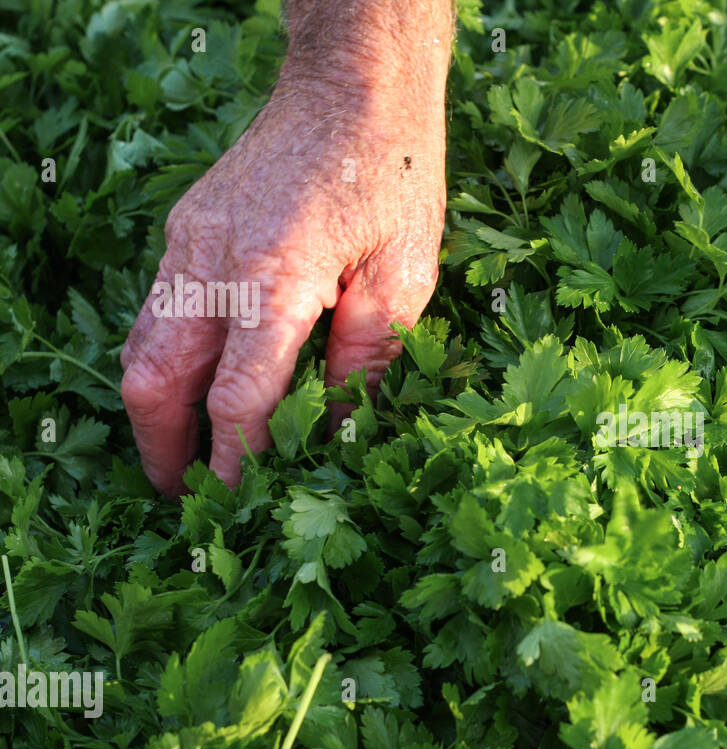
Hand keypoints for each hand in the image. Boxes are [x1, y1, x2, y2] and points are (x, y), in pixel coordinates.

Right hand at [121, 70, 446, 496]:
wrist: (352, 86)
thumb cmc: (392, 176)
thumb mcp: (405, 276)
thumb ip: (367, 358)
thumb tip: (340, 429)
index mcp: (274, 282)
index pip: (236, 399)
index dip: (235, 461)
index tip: (237, 505)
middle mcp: (213, 264)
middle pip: (155, 378)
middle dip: (163, 447)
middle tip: (186, 499)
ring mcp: (188, 243)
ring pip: (143, 344)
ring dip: (156, 407)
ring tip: (185, 456)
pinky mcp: (186, 229)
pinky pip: (158, 308)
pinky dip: (167, 360)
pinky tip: (200, 386)